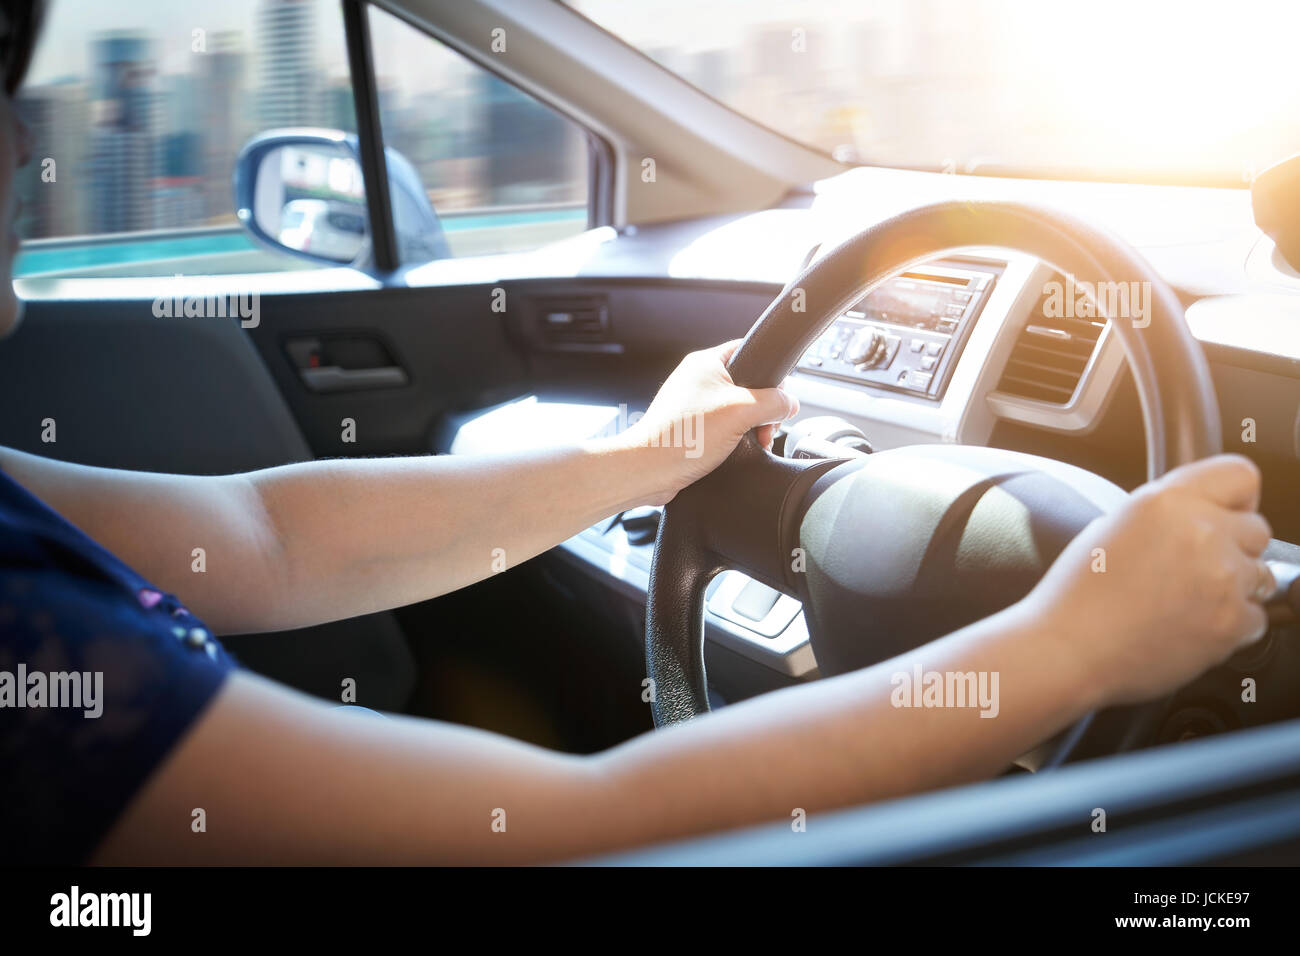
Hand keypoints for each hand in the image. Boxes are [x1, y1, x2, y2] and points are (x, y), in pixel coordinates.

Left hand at [619, 340, 797, 504]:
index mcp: (706, 362)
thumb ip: (773, 402)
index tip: (780, 396)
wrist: (648, 470)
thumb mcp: (741, 412)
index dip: (772, 373)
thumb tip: (790, 403)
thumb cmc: (682, 436)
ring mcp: (694, 404)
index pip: (751, 351)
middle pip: (749, 385)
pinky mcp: (692, 428)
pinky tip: (736, 451)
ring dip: (752, 427)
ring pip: (739, 409)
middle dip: (764, 409)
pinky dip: (736, 439)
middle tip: (764, 427)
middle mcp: (698, 380)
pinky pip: (725, 427)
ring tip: (752, 442)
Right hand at [1022, 454, 1271, 708]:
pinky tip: (1188, 626)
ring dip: (1234, 587)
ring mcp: (1222, 578)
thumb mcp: (1112, 527)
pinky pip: (1256, 618)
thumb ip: (1165, 515)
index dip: (1235, 499)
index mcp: (1167, 501)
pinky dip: (1230, 626)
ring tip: (1187, 601)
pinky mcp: (1231, 622)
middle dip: (1233, 547)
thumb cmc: (1077, 594)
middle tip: (1194, 569)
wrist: (1069, 648)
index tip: (1225, 515)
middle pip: (1257, 529)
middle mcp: (1202, 532)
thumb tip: (1199, 518)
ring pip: (1262, 575)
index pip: (1241, 476)